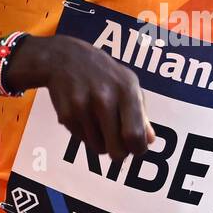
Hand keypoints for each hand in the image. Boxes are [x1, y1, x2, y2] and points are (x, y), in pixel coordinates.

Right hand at [11, 34, 154, 162]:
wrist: (64, 58)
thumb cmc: (103, 73)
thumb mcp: (128, 83)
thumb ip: (140, 113)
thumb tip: (149, 140)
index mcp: (126, 90)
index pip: (135, 135)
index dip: (138, 149)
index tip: (136, 148)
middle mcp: (105, 99)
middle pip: (117, 150)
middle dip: (120, 154)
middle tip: (118, 146)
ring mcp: (83, 108)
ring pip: (98, 149)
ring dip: (102, 142)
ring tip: (98, 121)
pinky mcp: (66, 115)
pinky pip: (82, 140)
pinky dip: (86, 134)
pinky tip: (84, 115)